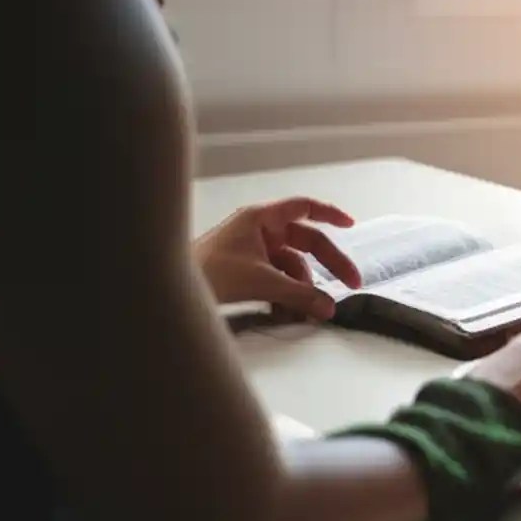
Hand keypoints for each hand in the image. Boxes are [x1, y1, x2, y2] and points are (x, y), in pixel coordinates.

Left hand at [194, 197, 361, 318]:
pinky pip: (276, 277)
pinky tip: (288, 312)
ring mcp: (251, 249)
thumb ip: (299, 295)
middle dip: (327, 264)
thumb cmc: (210, 273)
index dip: (330, 214)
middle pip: (305, 241)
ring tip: (309, 310)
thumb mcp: (262, 282)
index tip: (351, 226)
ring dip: (303, 286)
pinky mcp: (245, 269)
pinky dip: (286, 293)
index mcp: (261, 218)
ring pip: (292, 264)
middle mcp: (258, 229)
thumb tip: (329, 307)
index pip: (304, 207)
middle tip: (349, 284)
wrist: (169, 289)